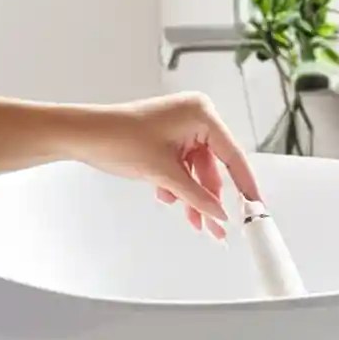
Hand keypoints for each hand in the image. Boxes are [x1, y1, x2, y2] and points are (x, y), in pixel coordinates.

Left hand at [75, 93, 261, 240]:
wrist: (82, 136)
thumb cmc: (117, 137)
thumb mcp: (164, 173)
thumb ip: (197, 195)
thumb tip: (220, 213)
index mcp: (201, 113)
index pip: (232, 154)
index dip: (244, 183)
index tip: (256, 205)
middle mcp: (194, 117)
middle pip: (214, 166)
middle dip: (212, 198)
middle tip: (220, 226)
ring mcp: (181, 128)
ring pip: (198, 171)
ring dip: (194, 196)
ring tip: (197, 223)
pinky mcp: (168, 139)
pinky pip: (183, 167)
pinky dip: (179, 187)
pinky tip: (170, 200)